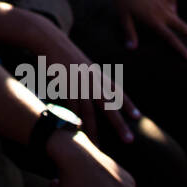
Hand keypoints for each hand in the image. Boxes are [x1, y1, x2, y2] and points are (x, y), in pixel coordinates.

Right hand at [20, 9, 141, 142]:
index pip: (117, 91)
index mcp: (98, 73)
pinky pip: (71, 108)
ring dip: (93, 131)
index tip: (138, 117)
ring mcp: (78, 84)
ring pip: (88, 112)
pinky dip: (74, 121)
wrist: (49, 40)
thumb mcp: (83, 63)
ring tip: (98, 147)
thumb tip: (98, 88)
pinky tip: (77, 132)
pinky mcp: (64, 86)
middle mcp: (91, 80)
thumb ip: (91, 76)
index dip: (128, 104)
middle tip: (129, 140)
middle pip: (108, 105)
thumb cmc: (64, 52)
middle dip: (119, 124)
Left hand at [103, 0, 186, 61]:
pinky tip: (186, 9)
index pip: (170, 37)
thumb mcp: (123, 14)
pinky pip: (173, 6)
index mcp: (153, 18)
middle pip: (181, 26)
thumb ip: (129, 31)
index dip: (181, 48)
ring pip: (178, 16)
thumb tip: (132, 49)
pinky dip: (179, 12)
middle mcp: (162, 11)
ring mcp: (163, 0)